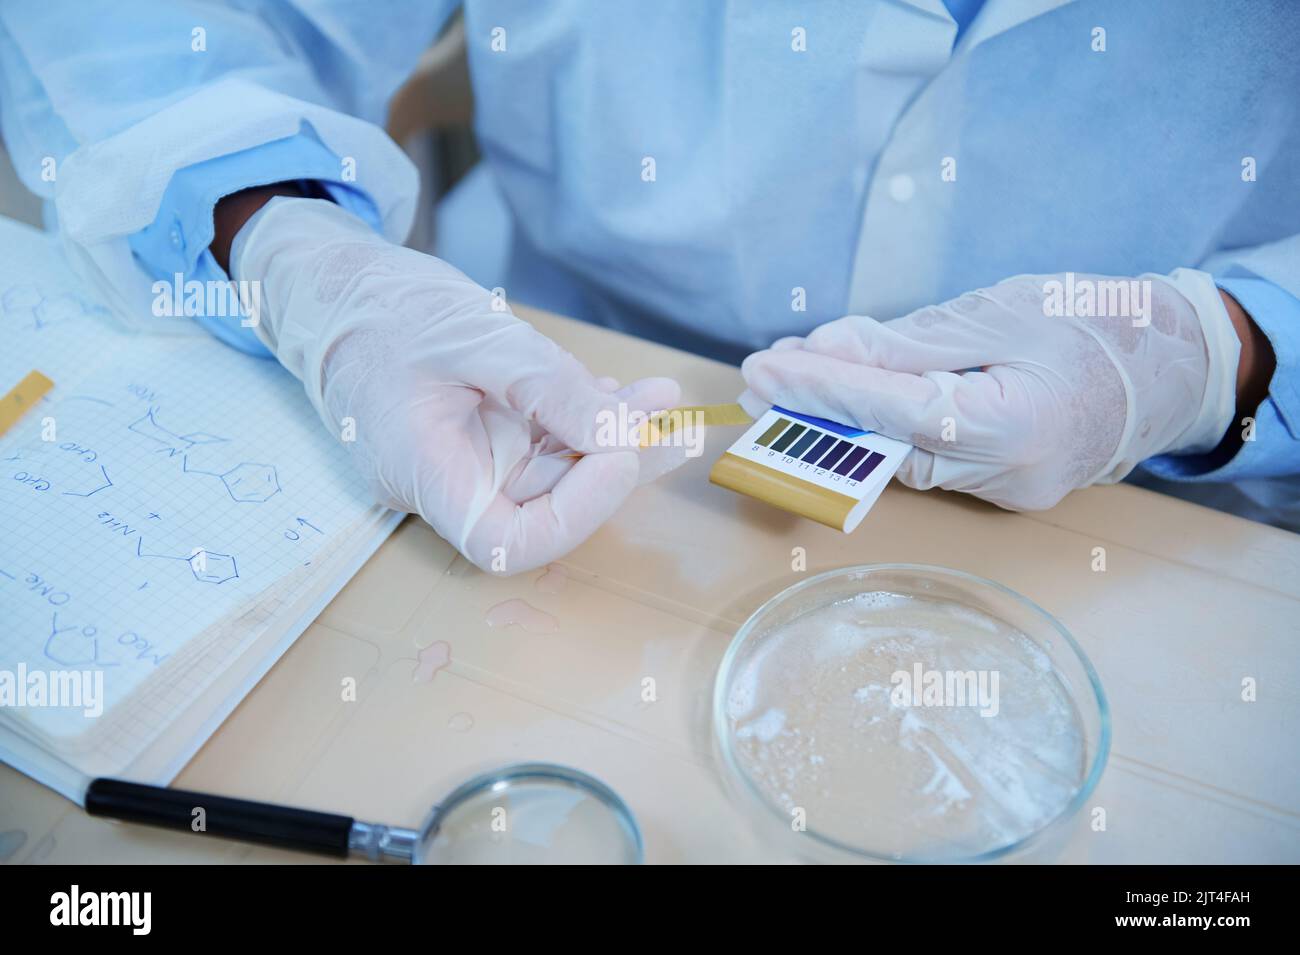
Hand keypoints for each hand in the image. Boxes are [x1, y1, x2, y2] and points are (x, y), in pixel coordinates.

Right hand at [233, 197, 679, 571]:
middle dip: (613, 463)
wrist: (333, 290)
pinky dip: (583, 418)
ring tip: (659, 396)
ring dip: (610, 436)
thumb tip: (625, 432)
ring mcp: (465, 463)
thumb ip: (551, 387)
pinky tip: (620, 393)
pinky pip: (541, 442)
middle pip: (545, 504)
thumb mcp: (476, 337)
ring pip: (553, 470)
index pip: (508, 544)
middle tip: (667, 414)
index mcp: (423, 474)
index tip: (617, 455)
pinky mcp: (480, 439)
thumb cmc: (384, 310)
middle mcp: (448, 484)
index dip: (576, 515)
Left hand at [741, 271, 1237, 509]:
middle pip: (884, 445)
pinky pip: (928, 461)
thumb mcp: (996, 312)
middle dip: (817, 408)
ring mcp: (1006, 492)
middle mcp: (1005, 475)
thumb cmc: (1095, 325)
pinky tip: (857, 397)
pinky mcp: (1003, 491)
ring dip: (845, 418)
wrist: (1174, 369)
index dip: (821, 388)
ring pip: (900, 458)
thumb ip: (905, 341)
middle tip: (761, 377)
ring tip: (798, 376)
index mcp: (1012, 425)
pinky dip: (887, 428)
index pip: (891, 410)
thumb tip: (825, 352)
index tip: (763, 368)